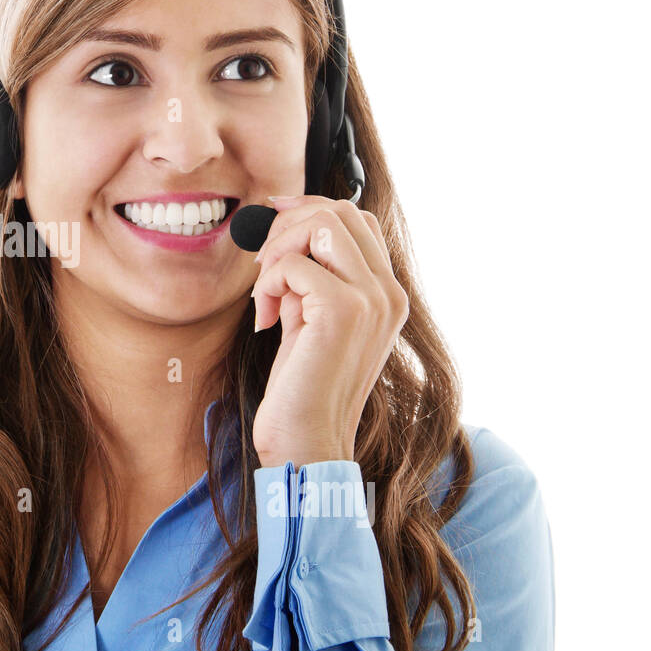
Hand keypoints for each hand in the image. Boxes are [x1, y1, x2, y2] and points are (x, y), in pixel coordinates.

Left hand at [249, 195, 407, 469]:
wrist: (308, 442)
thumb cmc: (303, 389)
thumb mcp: (311, 322)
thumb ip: (311, 280)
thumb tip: (284, 235)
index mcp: (387, 295)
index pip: (358, 220)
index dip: (310, 208)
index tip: (273, 216)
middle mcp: (388, 293)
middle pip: (340, 211)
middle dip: (288, 223)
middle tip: (262, 263)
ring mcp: (371, 300)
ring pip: (321, 224)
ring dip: (278, 249)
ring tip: (265, 292)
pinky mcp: (342, 311)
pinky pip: (293, 264)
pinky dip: (267, 285)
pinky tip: (265, 320)